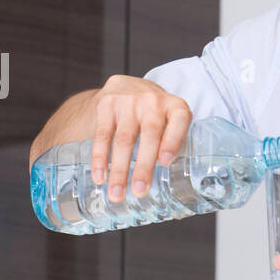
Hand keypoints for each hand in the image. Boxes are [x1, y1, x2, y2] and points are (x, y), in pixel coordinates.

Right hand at [91, 76, 193, 200]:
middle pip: (149, 135)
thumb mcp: (169, 122)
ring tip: (116, 193)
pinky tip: (99, 176)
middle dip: (143, 166)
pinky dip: (100, 158)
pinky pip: (102, 135)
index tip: (165, 163)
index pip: (179, 120)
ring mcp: (128, 101)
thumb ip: (172, 146)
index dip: (173, 141)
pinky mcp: (106, 104)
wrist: (125, 87)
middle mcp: (153, 100)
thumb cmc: (153, 115)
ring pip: (124, 139)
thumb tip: (172, 190)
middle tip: (139, 192)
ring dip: (119, 169)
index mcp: (175, 106)